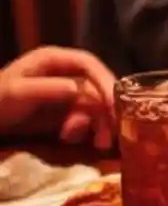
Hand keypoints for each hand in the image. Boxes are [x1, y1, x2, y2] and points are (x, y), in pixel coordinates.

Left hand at [0, 47, 116, 148]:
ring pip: (94, 108)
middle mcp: (65, 75)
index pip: (89, 64)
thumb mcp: (16, 93)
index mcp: (54, 60)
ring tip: (90, 144)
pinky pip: (84, 122)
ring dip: (96, 127)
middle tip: (108, 134)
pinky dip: (82, 133)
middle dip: (105, 112)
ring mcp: (65, 96)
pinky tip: (68, 140)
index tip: (113, 103)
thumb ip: (45, 89)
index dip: (105, 81)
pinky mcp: (64, 114)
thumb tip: (77, 89)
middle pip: (97, 89)